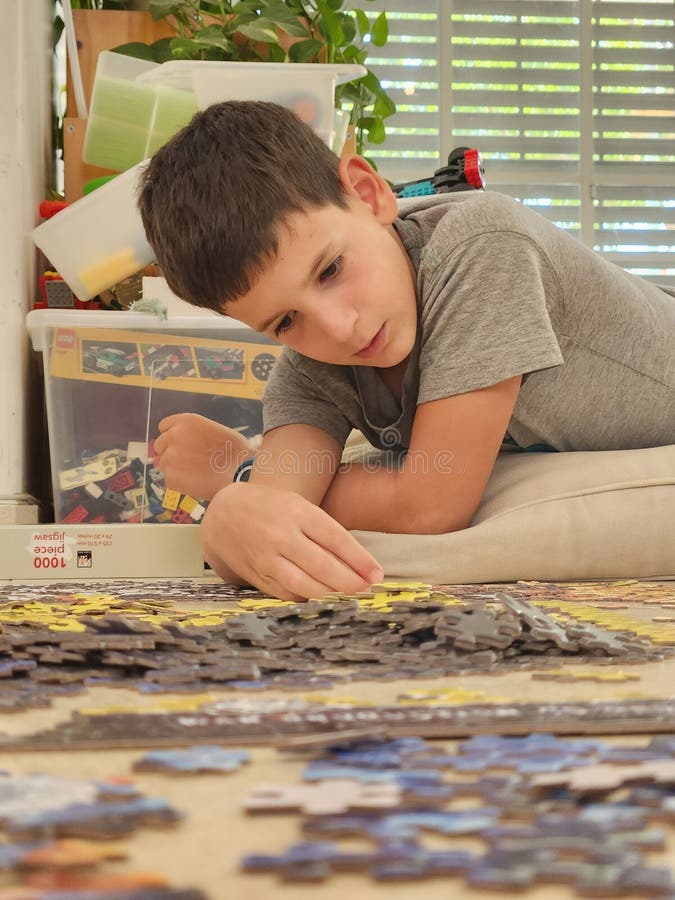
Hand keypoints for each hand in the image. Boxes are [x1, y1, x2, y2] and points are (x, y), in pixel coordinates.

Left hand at [153, 413, 252, 500]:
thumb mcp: (214, 429)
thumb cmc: (235, 451)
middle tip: (190, 462)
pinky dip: (181, 483)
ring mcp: (170, 458)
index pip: (164, 427)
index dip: (173, 437)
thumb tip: (187, 441)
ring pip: (165, 464)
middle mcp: (173, 436)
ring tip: (198, 473)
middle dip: (172, 452)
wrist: (241, 472)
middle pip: (160, 445)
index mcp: (185, 421)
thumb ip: (194, 433)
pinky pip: (170, 480)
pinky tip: (198, 482)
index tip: (180, 445)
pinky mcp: (170, 478)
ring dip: (177, 469)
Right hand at [201, 482, 383, 600]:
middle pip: (322, 566)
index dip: (360, 560)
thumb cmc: (271, 507)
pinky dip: (307, 599)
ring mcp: (267, 558)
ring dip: (331, 595)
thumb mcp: (298, 506)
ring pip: (304, 585)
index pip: (336, 538)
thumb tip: (357, 562)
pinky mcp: (257, 576)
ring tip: (349, 598)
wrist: (223, 514)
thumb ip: (323, 531)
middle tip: (368, 590)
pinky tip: (322, 600)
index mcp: (297, 512)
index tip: (377, 574)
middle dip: (350, 582)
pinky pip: (287, 594)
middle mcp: (281, 535)